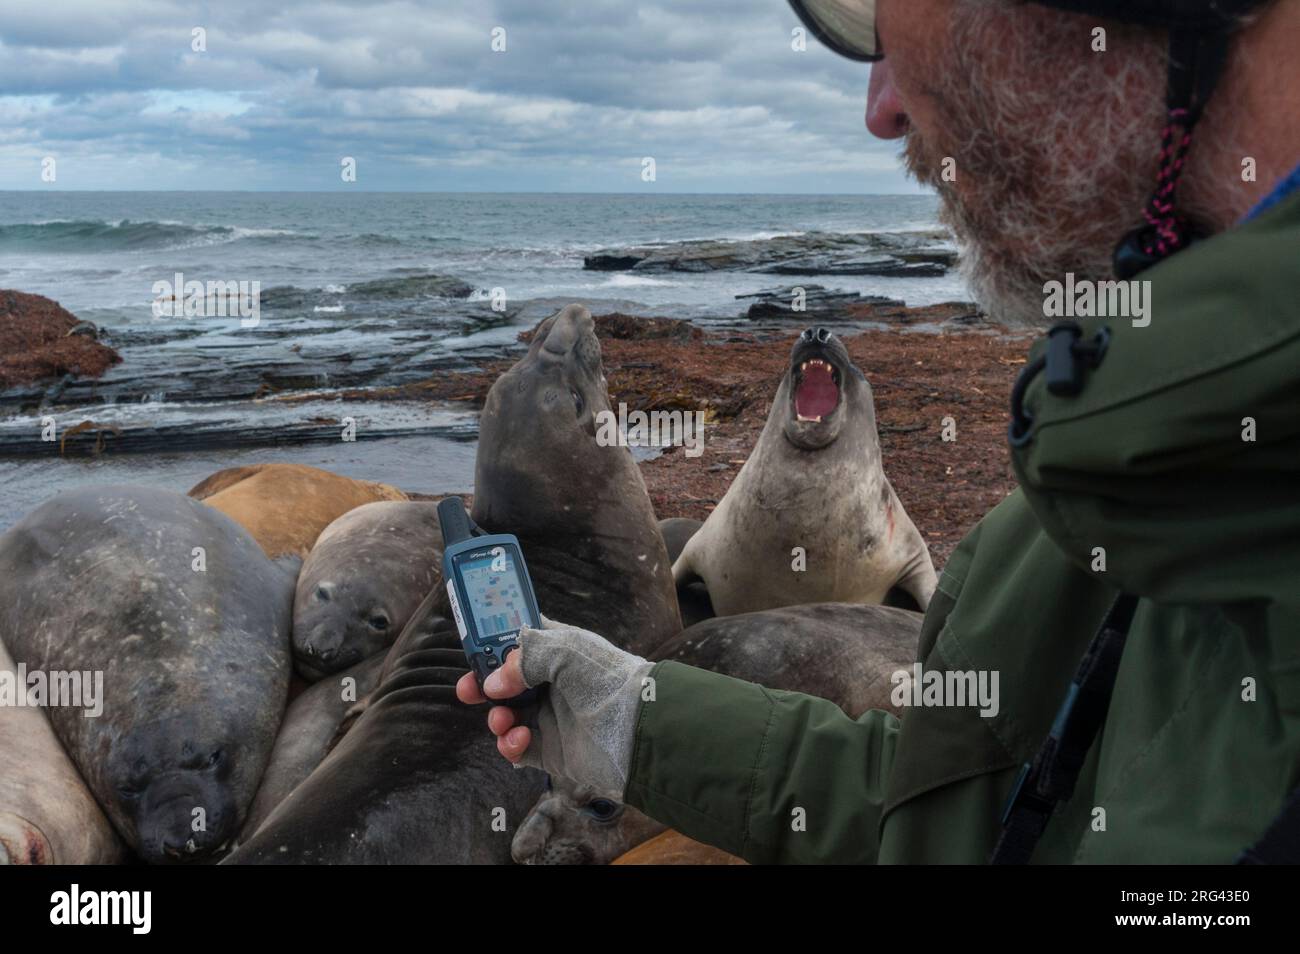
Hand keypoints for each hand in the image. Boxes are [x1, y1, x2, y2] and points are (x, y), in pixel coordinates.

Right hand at [455, 615, 653, 799]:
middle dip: (482, 685)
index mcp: (557, 652)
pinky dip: (510, 744)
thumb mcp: (564, 649)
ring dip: (496, 717)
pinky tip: (519, 738)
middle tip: (468, 689)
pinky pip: (517, 748)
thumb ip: (522, 658)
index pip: (518, 642)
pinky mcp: (550, 750)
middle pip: (504, 683)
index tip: (474, 648)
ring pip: (506, 716)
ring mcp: (551, 717)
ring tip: (502, 719)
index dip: (493, 644)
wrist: (636, 728)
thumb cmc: (608, 679)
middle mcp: (552, 684)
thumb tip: (492, 683)